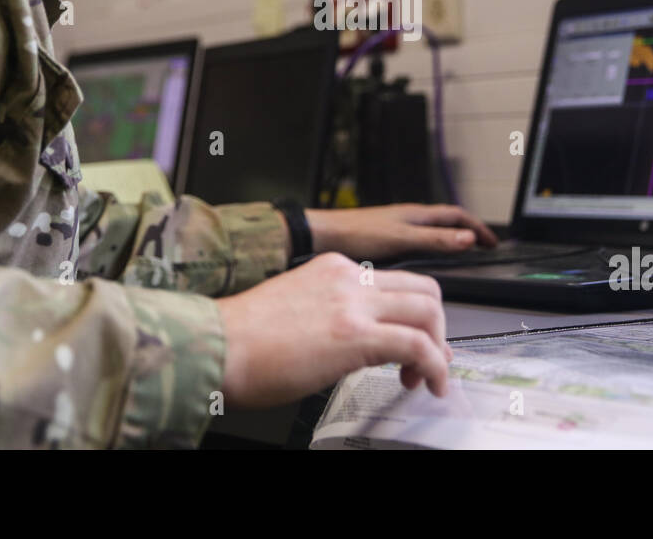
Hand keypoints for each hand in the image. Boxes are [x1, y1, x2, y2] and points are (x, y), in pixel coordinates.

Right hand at [214, 252, 451, 407]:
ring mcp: (353, 304)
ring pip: (429, 310)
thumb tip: (350, 341)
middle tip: (426, 359)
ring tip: (426, 376)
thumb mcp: (294, 306)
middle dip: (436, 327)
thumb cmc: (240, 340)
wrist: (214, 347)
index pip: (395, 281)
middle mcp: (348, 277)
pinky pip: (417, 345)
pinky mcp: (356, 336)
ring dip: (438, 347)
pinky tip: (428, 385)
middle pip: (424, 289)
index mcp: (332, 268)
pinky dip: (434, 366)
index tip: (412, 342)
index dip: (413, 315)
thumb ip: (329, 312)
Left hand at [304, 202, 496, 259]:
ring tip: (461, 261)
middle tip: (483, 250)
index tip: (494, 243)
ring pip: (431, 236)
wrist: (320, 237)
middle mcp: (407, 220)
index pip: (457, 216)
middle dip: (467, 235)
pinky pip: (415, 248)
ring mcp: (395, 231)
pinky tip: (424, 273)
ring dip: (448, 244)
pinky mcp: (383, 245)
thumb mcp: (402, 239)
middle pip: (447, 224)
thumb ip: (435, 240)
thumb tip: (468, 239)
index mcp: (416, 215)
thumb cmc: (355, 233)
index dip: (478, 229)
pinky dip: (428, 257)